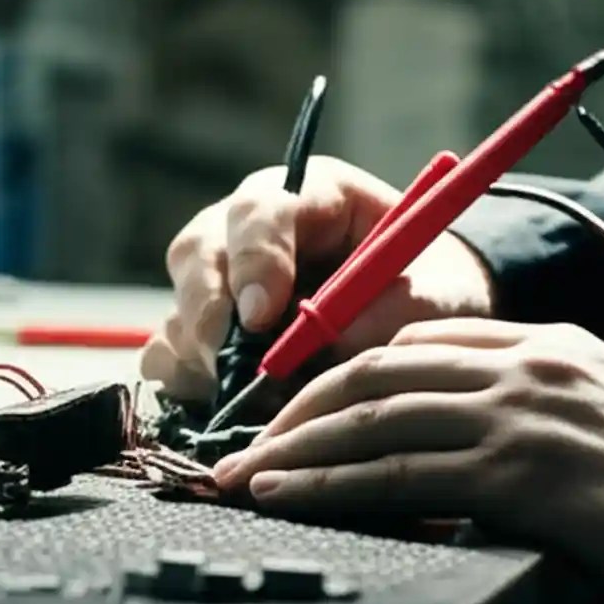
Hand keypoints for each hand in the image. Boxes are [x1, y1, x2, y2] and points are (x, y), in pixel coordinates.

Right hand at [140, 157, 493, 400]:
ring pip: (176, 311)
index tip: (263, 317)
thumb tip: (331, 345)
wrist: (420, 314)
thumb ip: (396, 312)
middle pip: (196, 255)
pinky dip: (190, 388)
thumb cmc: (431, 290)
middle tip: (240, 372)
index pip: (261, 212)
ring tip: (257, 402)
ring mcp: (215, 279)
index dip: (254, 262)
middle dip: (212, 317)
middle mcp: (246, 229)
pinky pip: (164, 357)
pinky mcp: (198, 330)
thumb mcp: (439, 295)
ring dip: (206, 363)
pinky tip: (233, 409)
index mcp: (310, 195)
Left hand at [213, 319, 603, 603]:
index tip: (297, 412)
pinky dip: (331, 483)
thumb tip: (456, 446)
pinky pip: (400, 473)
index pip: (417, 344)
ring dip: (297, 449)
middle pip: (380, 371)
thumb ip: (529, 416)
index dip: (343, 376)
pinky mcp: (523, 476)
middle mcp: (527, 368)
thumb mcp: (602, 423)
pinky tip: (289, 494)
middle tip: (247, 445)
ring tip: (244, 475)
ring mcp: (522, 417)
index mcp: (545, 347)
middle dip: (299, 409)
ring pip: (377, 419)